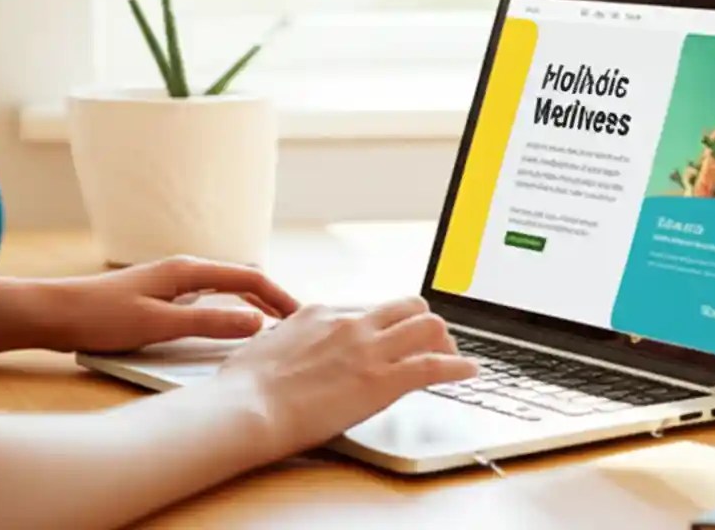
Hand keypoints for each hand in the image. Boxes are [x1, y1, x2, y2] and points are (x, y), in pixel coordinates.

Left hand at [36, 256, 298, 353]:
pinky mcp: (160, 297)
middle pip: (241, 279)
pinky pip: (208, 300)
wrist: (51, 314)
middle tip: (296, 325)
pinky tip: (229, 328)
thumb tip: (257, 322)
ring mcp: (172, 283)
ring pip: (225, 289)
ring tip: (272, 328)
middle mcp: (184, 270)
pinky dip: (229, 311)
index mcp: (188, 270)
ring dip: (251, 304)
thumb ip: (209, 322)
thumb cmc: (100, 318)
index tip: (301, 319)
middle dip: (272, 299)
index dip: (279, 298)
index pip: (249, 278)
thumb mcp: (159, 324)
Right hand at [218, 296, 476, 460]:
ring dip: (445, 342)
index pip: (367, 310)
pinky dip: (459, 367)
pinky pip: (435, 365)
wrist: (247, 408)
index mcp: (321, 313)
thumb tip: (283, 346)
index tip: (391, 338)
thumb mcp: (265, 347)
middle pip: (407, 306)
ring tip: (452, 357)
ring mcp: (370, 349)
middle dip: (423, 323)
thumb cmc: (244, 386)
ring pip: (429, 326)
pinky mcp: (383, 380)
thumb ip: (287, 342)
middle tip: (430, 344)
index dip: (385, 327)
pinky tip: (470, 372)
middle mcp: (351, 323)